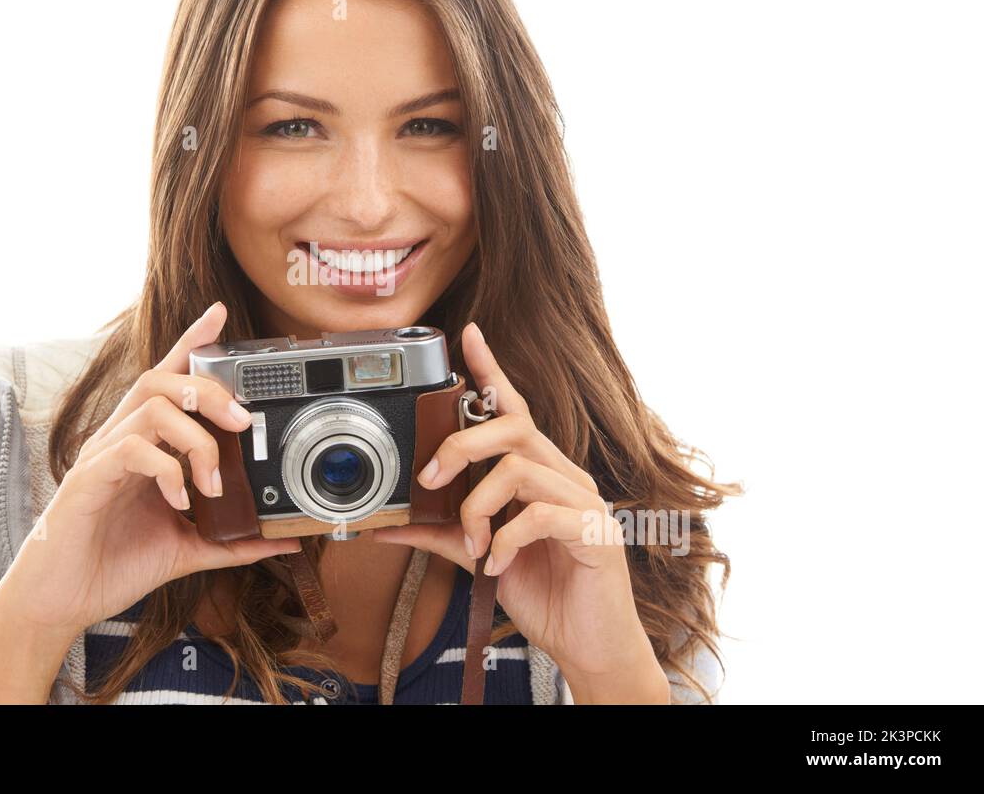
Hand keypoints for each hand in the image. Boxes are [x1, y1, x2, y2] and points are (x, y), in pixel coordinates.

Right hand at [0, 300, 302, 647]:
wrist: (62, 602)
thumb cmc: (115, 564)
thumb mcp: (187, 549)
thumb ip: (233, 539)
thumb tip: (282, 542)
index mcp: (142, 444)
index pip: (165, 378)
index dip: (190, 343)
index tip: (220, 315)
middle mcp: (119, 439)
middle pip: (161, 380)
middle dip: (208, 390)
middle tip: (242, 422)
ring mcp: (102, 456)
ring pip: (151, 407)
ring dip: (195, 439)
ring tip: (213, 482)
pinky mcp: (89, 480)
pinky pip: (131, 450)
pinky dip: (167, 471)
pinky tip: (181, 502)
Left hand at [369, 322, 668, 702]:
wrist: (590, 647)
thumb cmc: (545, 595)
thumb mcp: (480, 558)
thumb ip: (442, 536)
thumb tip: (389, 527)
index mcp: (540, 473)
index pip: (514, 408)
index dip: (492, 369)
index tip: (467, 336)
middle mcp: (564, 476)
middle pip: (512, 427)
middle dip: (462, 444)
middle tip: (431, 478)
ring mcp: (583, 501)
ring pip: (518, 469)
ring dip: (478, 507)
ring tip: (473, 545)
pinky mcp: (594, 533)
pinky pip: (539, 515)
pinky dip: (505, 540)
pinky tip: (496, 565)